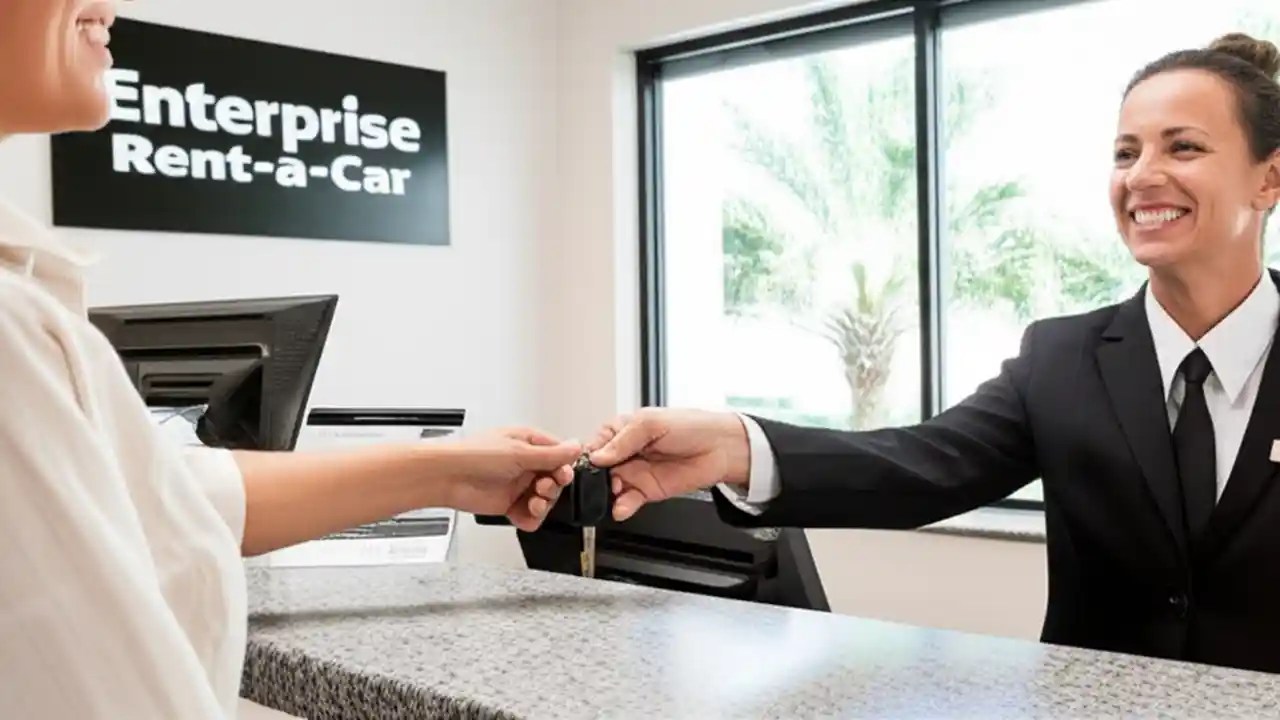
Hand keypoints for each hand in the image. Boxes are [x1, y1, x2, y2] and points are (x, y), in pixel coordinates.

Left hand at [444, 428, 581, 530]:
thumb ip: (551, 455)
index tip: (562, 476)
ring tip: (533, 503)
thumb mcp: (519, 452)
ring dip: (543, 504)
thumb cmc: (474, 456)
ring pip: (544, 499)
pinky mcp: (508, 503)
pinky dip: (530, 518)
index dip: (564, 468)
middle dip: (553, 487)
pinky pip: (528, 515)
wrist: (446, 477)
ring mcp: (517, 484)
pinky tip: (525, 515)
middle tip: (543, 488)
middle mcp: (524, 463)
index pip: (559, 455)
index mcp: (528, 443)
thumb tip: (576, 446)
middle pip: (554, 479)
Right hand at [586, 408, 749, 520]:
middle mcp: (625, 453)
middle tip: (599, 480)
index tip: (583, 464)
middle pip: (598, 470)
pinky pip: (627, 501)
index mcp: (622, 430)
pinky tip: (621, 506)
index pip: (594, 444)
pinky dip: (621, 506)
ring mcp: (635, 473)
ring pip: (609, 487)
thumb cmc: (691, 426)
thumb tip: (598, 456)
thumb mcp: (652, 423)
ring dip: (606, 493)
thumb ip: (623, 441)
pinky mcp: (647, 491)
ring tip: (614, 492)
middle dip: (593, 478)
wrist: (721, 448)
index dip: (586, 455)